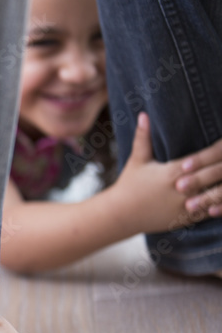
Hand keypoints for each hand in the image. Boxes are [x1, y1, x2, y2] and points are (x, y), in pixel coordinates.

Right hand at [111, 113, 221, 232]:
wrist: (120, 215)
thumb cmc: (129, 185)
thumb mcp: (137, 160)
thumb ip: (143, 137)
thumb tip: (144, 114)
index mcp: (174, 171)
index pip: (207, 156)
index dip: (221, 148)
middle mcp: (183, 188)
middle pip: (217, 174)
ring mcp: (186, 205)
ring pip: (217, 194)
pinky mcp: (186, 218)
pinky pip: (211, 211)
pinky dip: (220, 205)